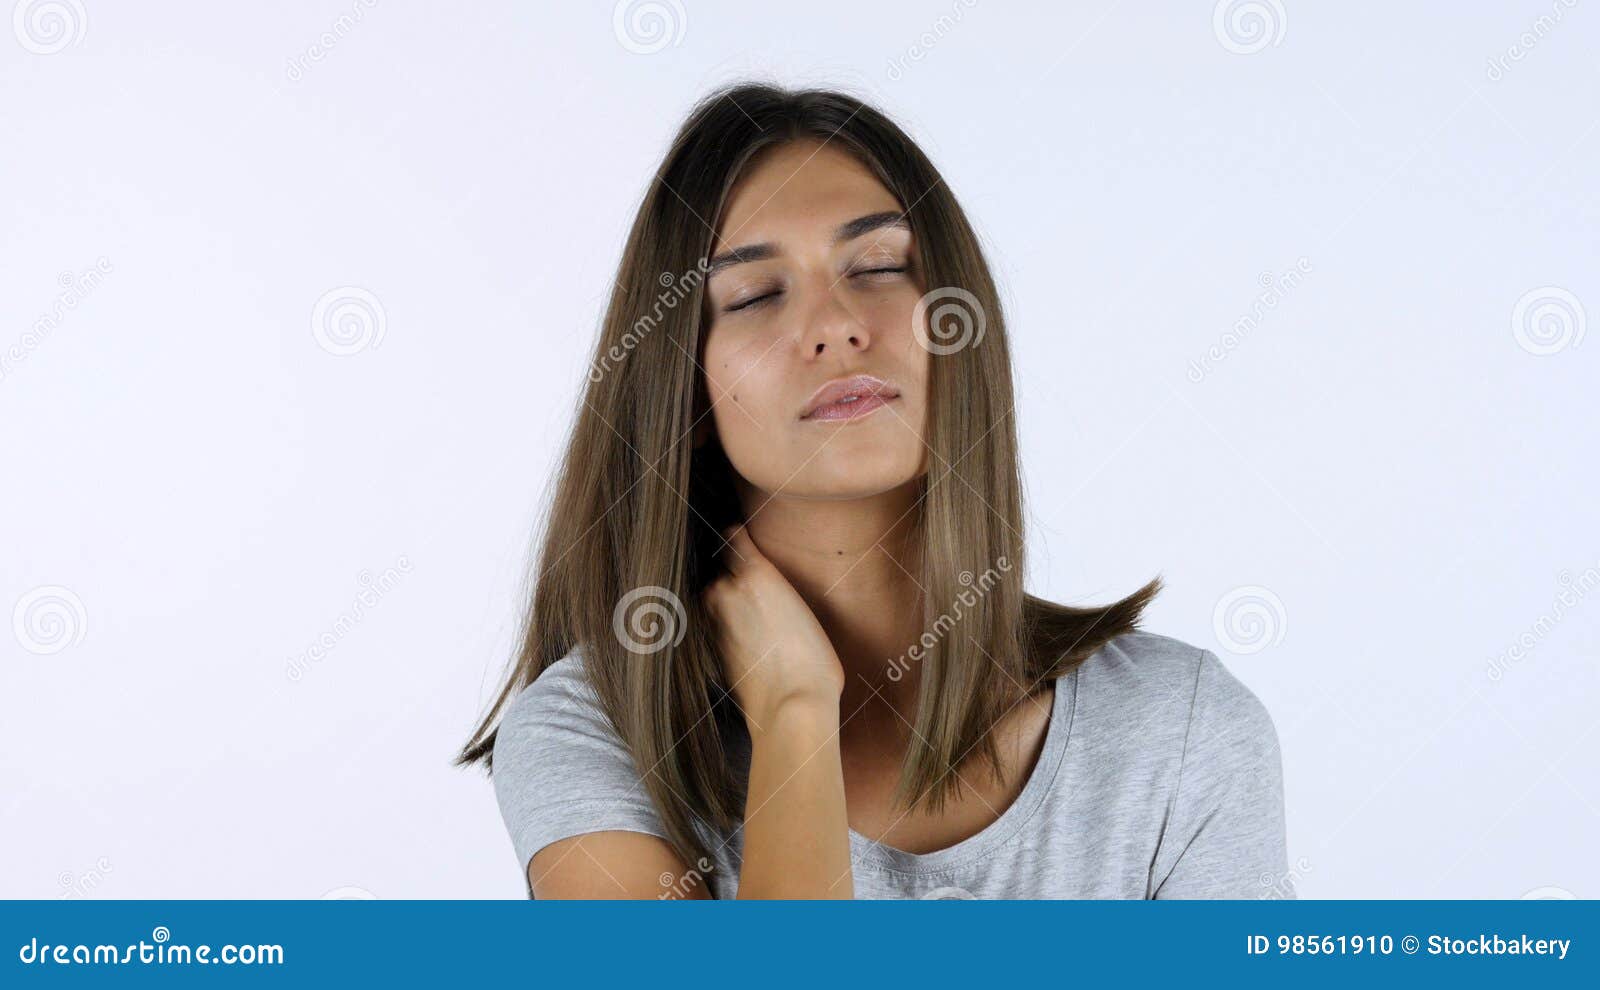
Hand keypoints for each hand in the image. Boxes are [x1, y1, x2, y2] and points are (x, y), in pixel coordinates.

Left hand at [702, 524, 844, 729]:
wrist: (791, 706)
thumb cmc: (814, 663)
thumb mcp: (806, 614)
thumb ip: (779, 596)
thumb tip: (770, 601)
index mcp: (757, 573)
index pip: (732, 538)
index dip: (735, 538)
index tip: (736, 537)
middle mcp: (728, 592)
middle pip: (722, 573)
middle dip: (734, 580)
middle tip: (757, 594)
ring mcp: (716, 622)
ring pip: (716, 602)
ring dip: (728, 607)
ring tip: (755, 624)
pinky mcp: (712, 650)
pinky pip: (718, 629)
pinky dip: (729, 632)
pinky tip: (752, 647)